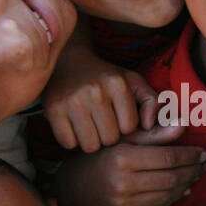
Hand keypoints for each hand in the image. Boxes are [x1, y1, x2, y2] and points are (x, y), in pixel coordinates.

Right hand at [44, 59, 158, 153]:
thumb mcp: (132, 82)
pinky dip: (71, 140)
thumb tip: (149, 125)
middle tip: (100, 124)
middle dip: (107, 136)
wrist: (67, 60)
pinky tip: (72, 126)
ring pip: (90, 145)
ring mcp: (72, 100)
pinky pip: (68, 143)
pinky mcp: (53, 109)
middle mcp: (95, 91)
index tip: (116, 118)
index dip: (124, 127)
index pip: (129, 128)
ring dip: (90, 141)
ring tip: (88, 126)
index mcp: (117, 84)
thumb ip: (152, 101)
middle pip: (110, 139)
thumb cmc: (105, 77)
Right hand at [55, 122, 205, 205]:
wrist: (75, 187)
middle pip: (171, 177)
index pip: (167, 158)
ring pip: (168, 194)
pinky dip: (175, 197)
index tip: (203, 152)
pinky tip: (184, 188)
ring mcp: (124, 203)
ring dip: (187, 184)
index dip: (190, 155)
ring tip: (197, 174)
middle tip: (205, 163)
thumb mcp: (125, 139)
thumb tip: (184, 124)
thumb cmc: (103, 156)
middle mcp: (123, 183)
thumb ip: (155, 134)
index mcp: (123, 158)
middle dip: (193, 170)